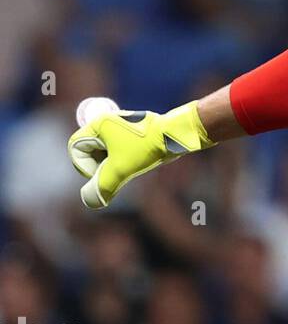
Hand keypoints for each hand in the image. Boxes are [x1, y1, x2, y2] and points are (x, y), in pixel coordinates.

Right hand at [67, 102, 213, 208]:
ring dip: (110, 165)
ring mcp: (119, 127)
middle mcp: (106, 122)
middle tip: (116, 172)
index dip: (83, 165)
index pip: (75, 148)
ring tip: (128, 167)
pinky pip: (116, 151)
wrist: (176, 135)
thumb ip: (102, 186)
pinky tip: (135, 163)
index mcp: (98, 124)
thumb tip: (90, 201)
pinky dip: (121, 160)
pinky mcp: (130, 133)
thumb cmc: (147, 147)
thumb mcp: (120, 169)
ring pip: (103, 152)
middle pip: (88, 151)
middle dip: (99, 166)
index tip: (102, 173)